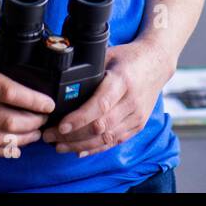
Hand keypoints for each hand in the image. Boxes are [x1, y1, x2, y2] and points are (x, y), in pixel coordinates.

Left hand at [42, 39, 175, 156]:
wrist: (157, 63)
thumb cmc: (129, 57)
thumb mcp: (109, 55)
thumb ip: (89, 69)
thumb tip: (61, 80)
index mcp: (122, 80)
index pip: (100, 105)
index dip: (79, 119)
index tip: (60, 126)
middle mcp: (131, 101)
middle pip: (100, 126)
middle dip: (72, 136)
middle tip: (48, 136)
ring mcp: (137, 116)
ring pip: (106, 139)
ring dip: (80, 145)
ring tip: (58, 146)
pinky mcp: (138, 125)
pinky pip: (115, 142)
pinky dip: (95, 148)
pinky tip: (78, 150)